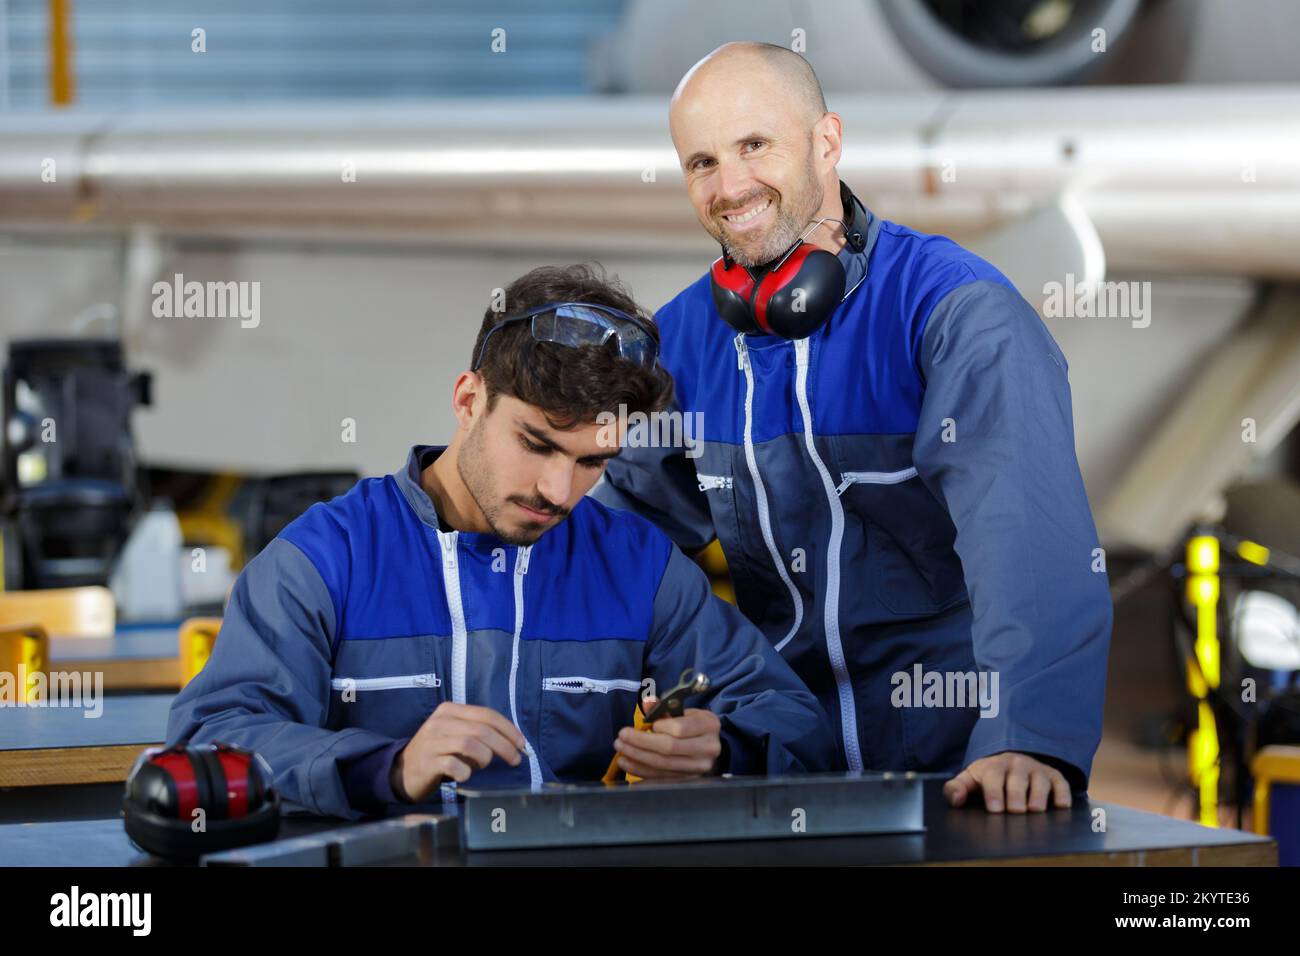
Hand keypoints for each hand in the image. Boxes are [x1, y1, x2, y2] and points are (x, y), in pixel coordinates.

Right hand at [393, 701, 526, 802]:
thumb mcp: (456, 734)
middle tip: (515, 759)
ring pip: (471, 744)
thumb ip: (479, 732)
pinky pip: (455, 765)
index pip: (487, 714)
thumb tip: (513, 742)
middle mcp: (439, 722)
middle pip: (482, 730)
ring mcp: (432, 741)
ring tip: (483, 765)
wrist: (402, 771)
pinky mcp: (427, 762)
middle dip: (505, 746)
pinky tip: (465, 775)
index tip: (522, 744)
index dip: (509, 729)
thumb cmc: (438, 752)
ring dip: (485, 757)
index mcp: (450, 710)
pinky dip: (466, 772)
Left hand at [613, 699, 721, 780]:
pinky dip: (643, 773)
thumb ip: (663, 707)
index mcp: (708, 725)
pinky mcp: (690, 780)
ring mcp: (700, 768)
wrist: (709, 746)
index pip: (679, 728)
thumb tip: (648, 702)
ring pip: (664, 765)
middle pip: (669, 748)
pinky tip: (629, 766)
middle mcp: (708, 748)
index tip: (644, 725)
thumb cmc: (693, 725)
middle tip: (621, 738)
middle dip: (640, 743)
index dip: (658, 727)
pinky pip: (662, 779)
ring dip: (638, 759)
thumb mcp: (683, 711)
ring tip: (621, 752)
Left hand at [943, 751, 1071, 812]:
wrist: (1012, 759)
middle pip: (1017, 779)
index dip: (993, 793)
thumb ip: (956, 789)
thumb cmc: (989, 776)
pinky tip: (1061, 805)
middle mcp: (1017, 765)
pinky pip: (1061, 783)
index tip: (994, 809)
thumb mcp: (970, 779)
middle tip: (1015, 811)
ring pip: (1040, 780)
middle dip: (1016, 794)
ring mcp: (1037, 769)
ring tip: (1035, 810)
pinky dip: (1063, 793)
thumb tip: (956, 800)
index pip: (993, 777)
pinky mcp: (1054, 776)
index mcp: (994, 766)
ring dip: (1039, 794)